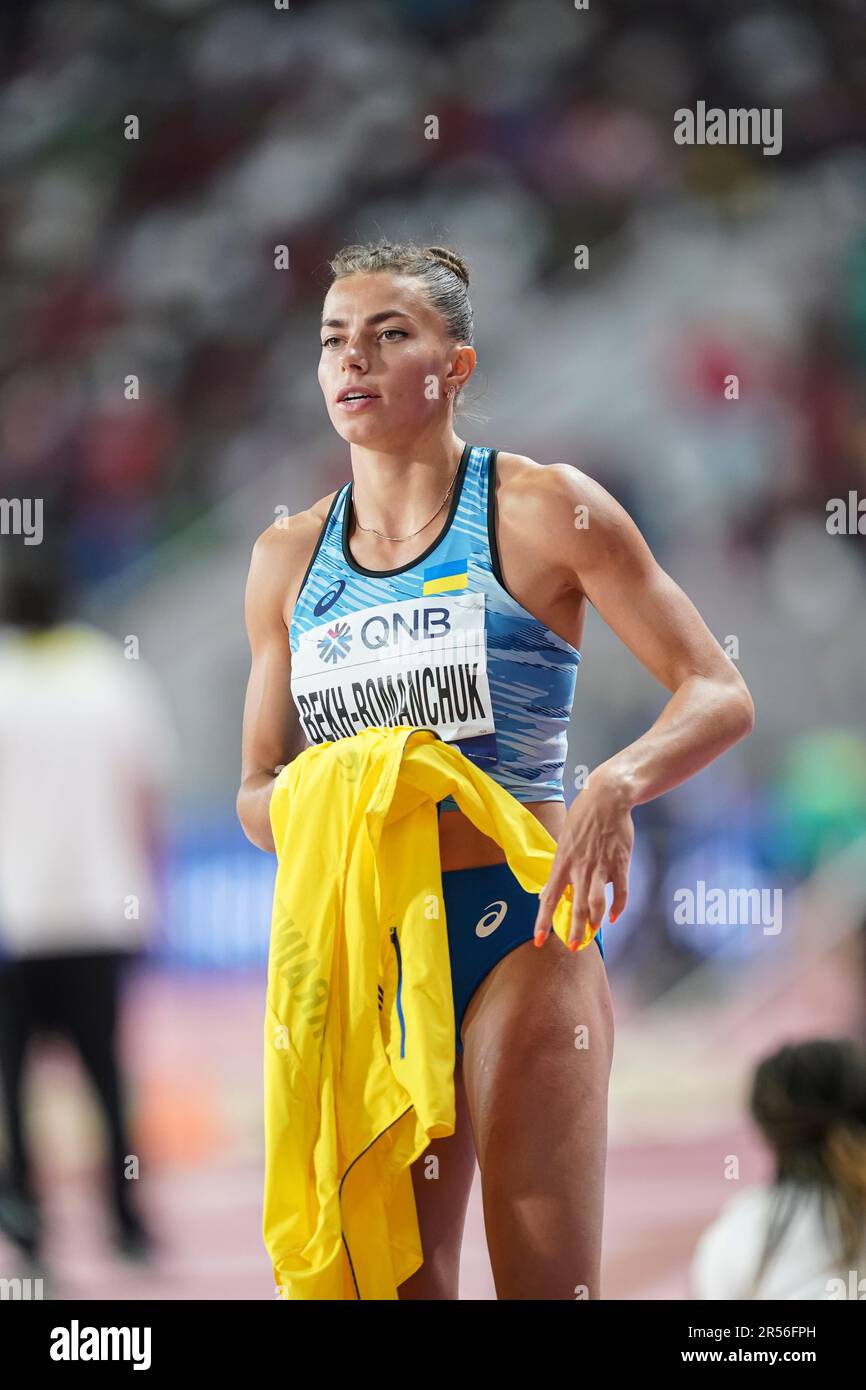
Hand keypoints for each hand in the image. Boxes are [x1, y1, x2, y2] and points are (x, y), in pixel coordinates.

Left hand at [532, 768, 633, 949]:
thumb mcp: (564, 842)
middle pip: (575, 907)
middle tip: (573, 947)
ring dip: (594, 922)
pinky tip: (615, 916)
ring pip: (597, 904)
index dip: (543, 922)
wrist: (607, 799)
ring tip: (591, 933)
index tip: (539, 940)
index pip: (549, 899)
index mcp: (562, 863)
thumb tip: (549, 892)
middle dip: (573, 931)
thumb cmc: (583, 818)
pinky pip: (620, 893)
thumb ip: (559, 868)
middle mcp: (580, 868)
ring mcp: (601, 867)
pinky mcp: (620, 864)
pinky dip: (618, 908)